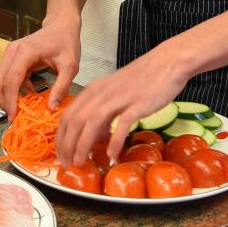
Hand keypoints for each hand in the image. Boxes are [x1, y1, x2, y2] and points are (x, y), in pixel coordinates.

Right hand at [0, 18, 80, 120]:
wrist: (61, 25)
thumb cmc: (66, 42)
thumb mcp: (70, 66)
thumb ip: (61, 87)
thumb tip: (50, 108)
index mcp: (25, 52)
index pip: (11, 80)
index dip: (10, 101)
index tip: (14, 117)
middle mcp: (13, 51)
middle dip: (4, 102)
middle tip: (14, 118)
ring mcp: (10, 53)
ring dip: (6, 97)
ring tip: (19, 110)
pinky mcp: (12, 58)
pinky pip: (7, 77)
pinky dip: (12, 90)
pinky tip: (26, 96)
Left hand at [53, 49, 186, 167]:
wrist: (167, 63)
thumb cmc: (141, 80)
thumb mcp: (113, 93)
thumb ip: (102, 111)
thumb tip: (94, 135)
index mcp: (93, 90)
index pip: (68, 116)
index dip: (61, 137)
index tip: (60, 154)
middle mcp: (101, 93)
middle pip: (76, 120)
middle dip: (68, 145)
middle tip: (67, 164)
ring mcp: (119, 97)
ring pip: (92, 122)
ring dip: (83, 144)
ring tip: (81, 162)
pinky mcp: (137, 103)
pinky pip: (122, 123)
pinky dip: (114, 140)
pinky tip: (111, 154)